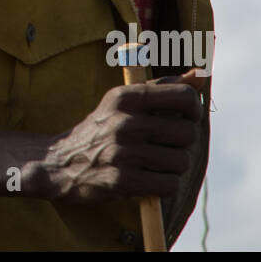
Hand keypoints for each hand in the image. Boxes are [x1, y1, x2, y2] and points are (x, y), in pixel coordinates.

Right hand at [28, 72, 203, 203]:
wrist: (60, 162)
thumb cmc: (102, 129)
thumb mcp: (125, 101)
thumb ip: (164, 87)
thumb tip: (201, 75)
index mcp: (126, 96)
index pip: (184, 97)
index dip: (194, 110)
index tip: (186, 118)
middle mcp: (125, 121)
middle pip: (187, 133)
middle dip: (182, 143)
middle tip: (165, 145)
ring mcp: (123, 151)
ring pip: (181, 161)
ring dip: (173, 167)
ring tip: (154, 164)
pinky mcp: (122, 180)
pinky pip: (168, 185)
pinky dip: (164, 186)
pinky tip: (149, 180)